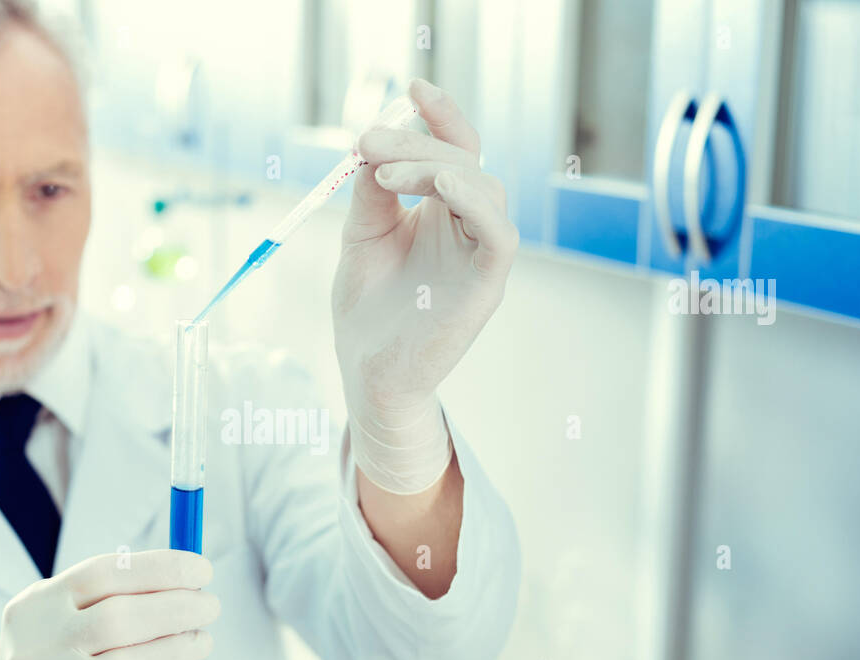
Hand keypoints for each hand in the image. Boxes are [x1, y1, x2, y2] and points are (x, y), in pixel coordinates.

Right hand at [0, 549, 218, 659]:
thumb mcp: (65, 618)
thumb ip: (118, 593)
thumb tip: (189, 576)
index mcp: (37, 605)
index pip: (104, 574)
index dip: (160, 569)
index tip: (203, 571)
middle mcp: (34, 649)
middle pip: (118, 620)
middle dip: (177, 609)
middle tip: (210, 607)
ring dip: (178, 651)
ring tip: (201, 642)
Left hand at [332, 77, 517, 493]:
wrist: (367, 374)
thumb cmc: (366, 311)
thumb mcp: (361, 236)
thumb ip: (372, 191)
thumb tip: (372, 143)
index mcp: (441, 213)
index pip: (455, 151)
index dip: (441, 115)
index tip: (411, 85)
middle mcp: (467, 229)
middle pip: (465, 162)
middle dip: (419, 141)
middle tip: (369, 142)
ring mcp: (479, 256)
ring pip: (485, 189)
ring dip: (436, 167)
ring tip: (387, 173)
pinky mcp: (486, 285)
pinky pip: (498, 233)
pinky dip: (474, 202)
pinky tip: (437, 188)